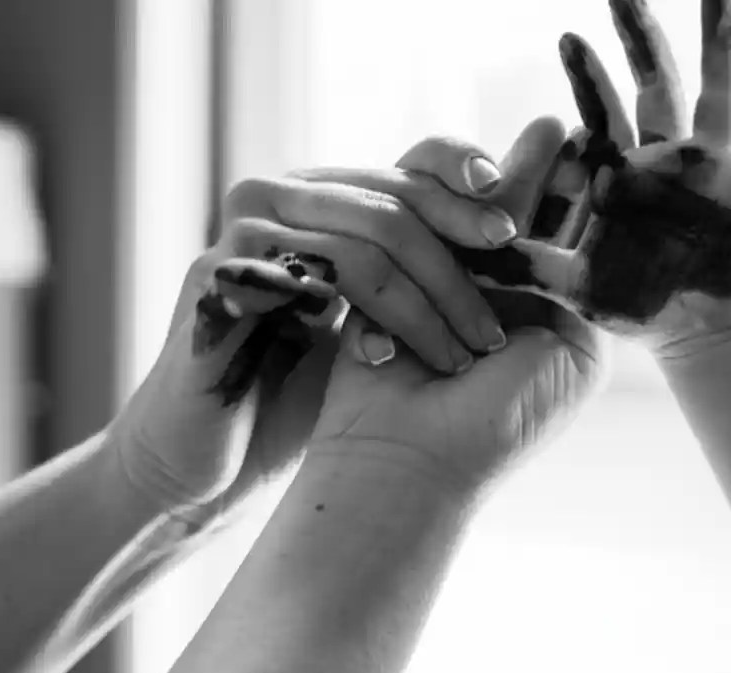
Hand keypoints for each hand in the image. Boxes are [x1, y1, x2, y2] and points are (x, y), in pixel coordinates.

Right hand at [106, 121, 563, 523]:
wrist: (208, 450)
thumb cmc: (296, 387)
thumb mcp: (372, 322)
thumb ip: (422, 275)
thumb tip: (521, 242)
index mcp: (321, 195)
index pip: (410, 165)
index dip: (466, 183)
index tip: (516, 225)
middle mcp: (278, 197)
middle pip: (394, 202)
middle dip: (461, 256)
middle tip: (507, 306)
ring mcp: (243, 233)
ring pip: (364, 244)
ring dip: (427, 303)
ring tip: (465, 354)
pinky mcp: (218, 277)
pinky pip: (314, 284)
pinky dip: (372, 324)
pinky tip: (396, 362)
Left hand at [450, 0, 730, 356]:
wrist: (698, 333)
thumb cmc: (637, 304)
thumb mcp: (574, 285)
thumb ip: (524, 267)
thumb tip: (463, 257)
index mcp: (624, 172)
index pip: (600, 112)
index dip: (585, 76)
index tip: (565, 35)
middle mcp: (668, 157)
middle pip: (655, 81)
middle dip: (640, 36)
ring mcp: (715, 166)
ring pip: (720, 90)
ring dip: (721, 42)